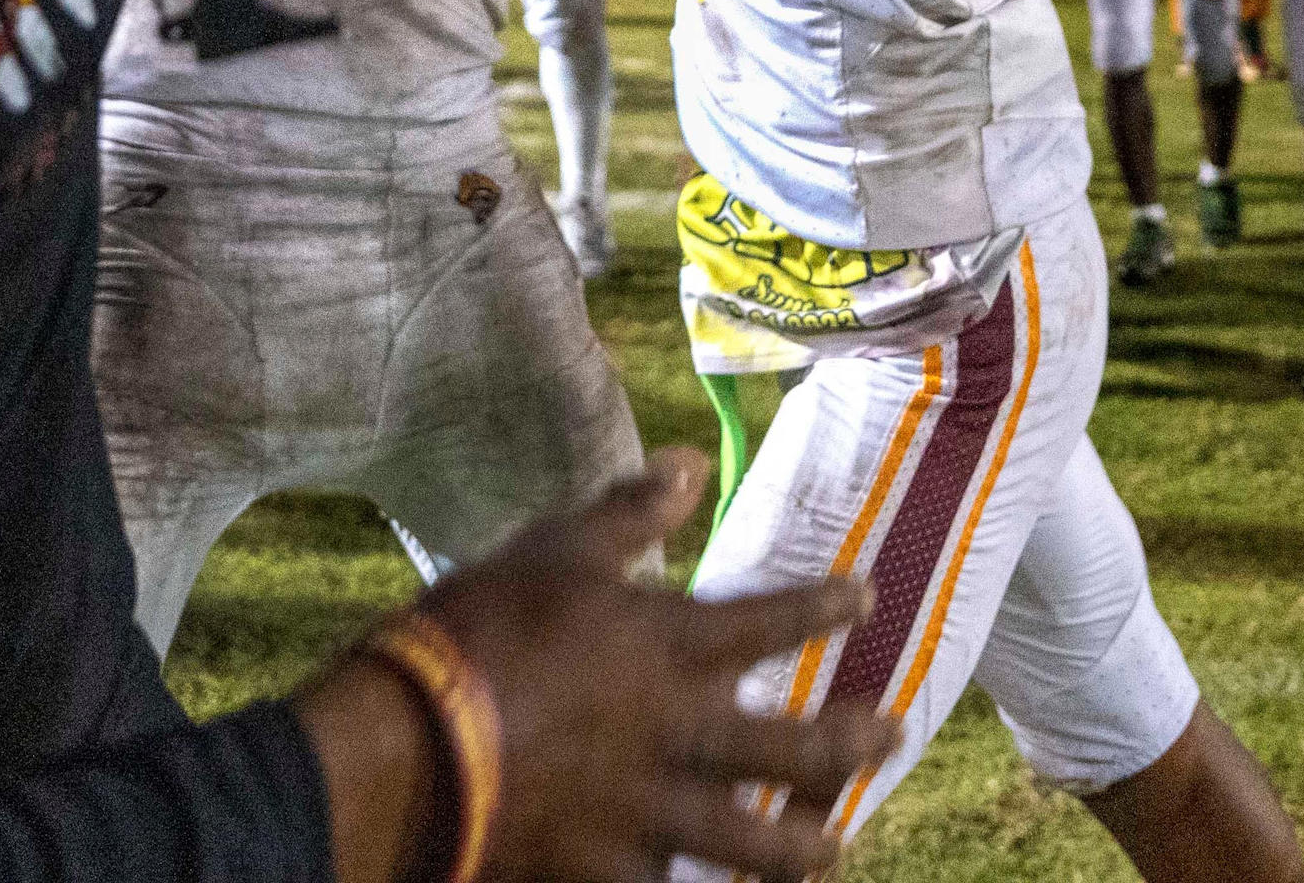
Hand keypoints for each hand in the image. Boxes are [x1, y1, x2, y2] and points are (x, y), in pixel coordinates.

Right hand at [307, 452, 898, 882]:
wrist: (411, 747)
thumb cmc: (479, 631)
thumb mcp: (554, 552)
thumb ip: (629, 512)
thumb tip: (692, 461)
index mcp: (671, 647)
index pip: (776, 620)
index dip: (827, 606)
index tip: (864, 598)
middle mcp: (682, 735)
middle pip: (799, 750)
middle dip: (855, 741)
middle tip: (891, 733)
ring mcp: (652, 815)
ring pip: (761, 848)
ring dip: (808, 846)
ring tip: (833, 846)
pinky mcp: (610, 875)